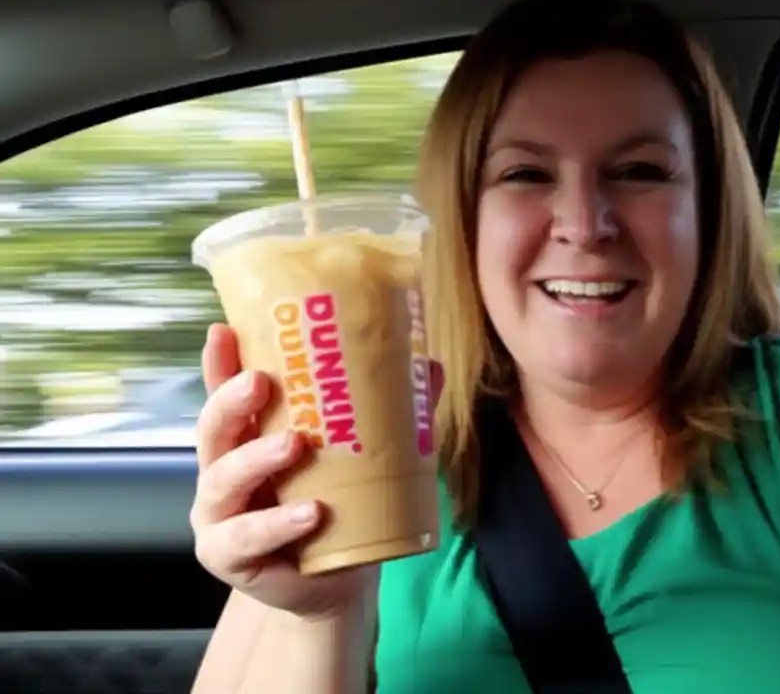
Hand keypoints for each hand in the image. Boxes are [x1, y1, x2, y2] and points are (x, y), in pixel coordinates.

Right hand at [188, 323, 372, 620]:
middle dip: (232, 401)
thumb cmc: (339, 508)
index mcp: (249, 437)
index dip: (220, 362)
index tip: (222, 330)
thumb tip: (430, 366)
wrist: (334, 584)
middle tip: (261, 382)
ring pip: (224, 480)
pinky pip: (246, 537)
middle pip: (214, 428)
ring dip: (257, 460)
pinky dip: (277, 524)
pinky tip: (309, 514)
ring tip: (294, 445)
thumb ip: (389, 414)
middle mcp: (224, 469)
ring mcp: (220, 514)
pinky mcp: (227, 555)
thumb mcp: (358, 459)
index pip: (226, 392)